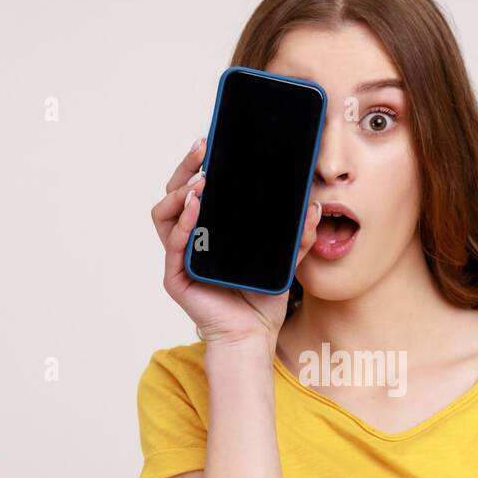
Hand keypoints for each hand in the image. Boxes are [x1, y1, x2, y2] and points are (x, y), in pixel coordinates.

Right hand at [150, 137, 320, 347]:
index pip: (197, 190)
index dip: (200, 165)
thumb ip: (298, 236)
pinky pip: (173, 243)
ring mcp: (180, 258)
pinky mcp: (176, 277)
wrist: (253, 337)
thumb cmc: (262, 299)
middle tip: (203, 147)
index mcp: (210, 230)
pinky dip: (182, 222)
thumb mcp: (285, 260)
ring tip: (200, 179)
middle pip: (175, 193)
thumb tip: (313, 207)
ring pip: (164, 213)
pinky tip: (194, 206)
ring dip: (179, 191)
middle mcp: (190, 240)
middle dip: (186, 167)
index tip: (213, 140)